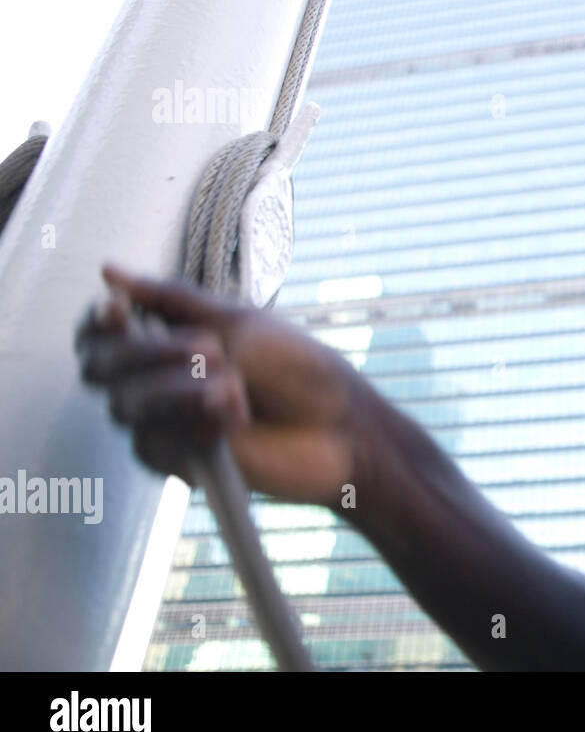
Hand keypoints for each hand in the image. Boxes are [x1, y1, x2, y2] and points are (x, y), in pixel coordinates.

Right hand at [75, 263, 370, 506]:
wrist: (337, 426)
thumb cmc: (297, 369)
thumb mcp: (238, 321)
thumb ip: (173, 300)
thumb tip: (109, 270)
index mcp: (167, 339)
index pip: (101, 329)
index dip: (99, 319)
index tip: (119, 309)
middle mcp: (155, 379)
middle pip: (100, 365)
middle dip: (147, 352)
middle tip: (210, 350)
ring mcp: (164, 422)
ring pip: (126, 404)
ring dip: (180, 389)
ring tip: (234, 387)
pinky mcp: (178, 461)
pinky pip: (152, 444)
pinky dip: (193, 426)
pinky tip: (232, 423)